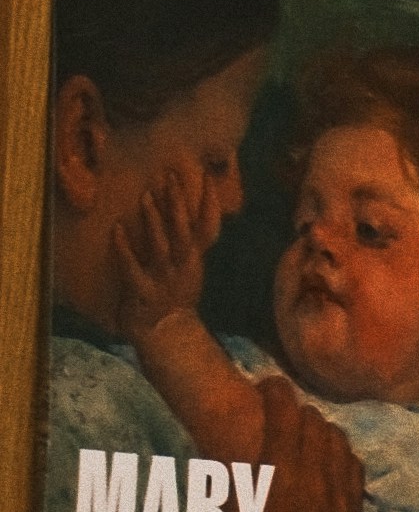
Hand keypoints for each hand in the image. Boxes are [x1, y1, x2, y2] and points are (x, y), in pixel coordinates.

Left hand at [107, 142, 224, 340]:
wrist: (167, 334)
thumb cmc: (174, 295)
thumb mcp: (189, 268)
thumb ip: (190, 242)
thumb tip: (186, 210)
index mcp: (194, 260)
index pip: (208, 229)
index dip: (209, 205)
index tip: (205, 177)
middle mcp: (182, 268)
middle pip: (184, 232)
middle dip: (178, 205)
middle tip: (169, 177)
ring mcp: (163, 280)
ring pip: (162, 247)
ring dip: (154, 222)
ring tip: (146, 198)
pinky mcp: (142, 293)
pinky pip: (132, 268)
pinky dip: (124, 249)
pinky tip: (116, 230)